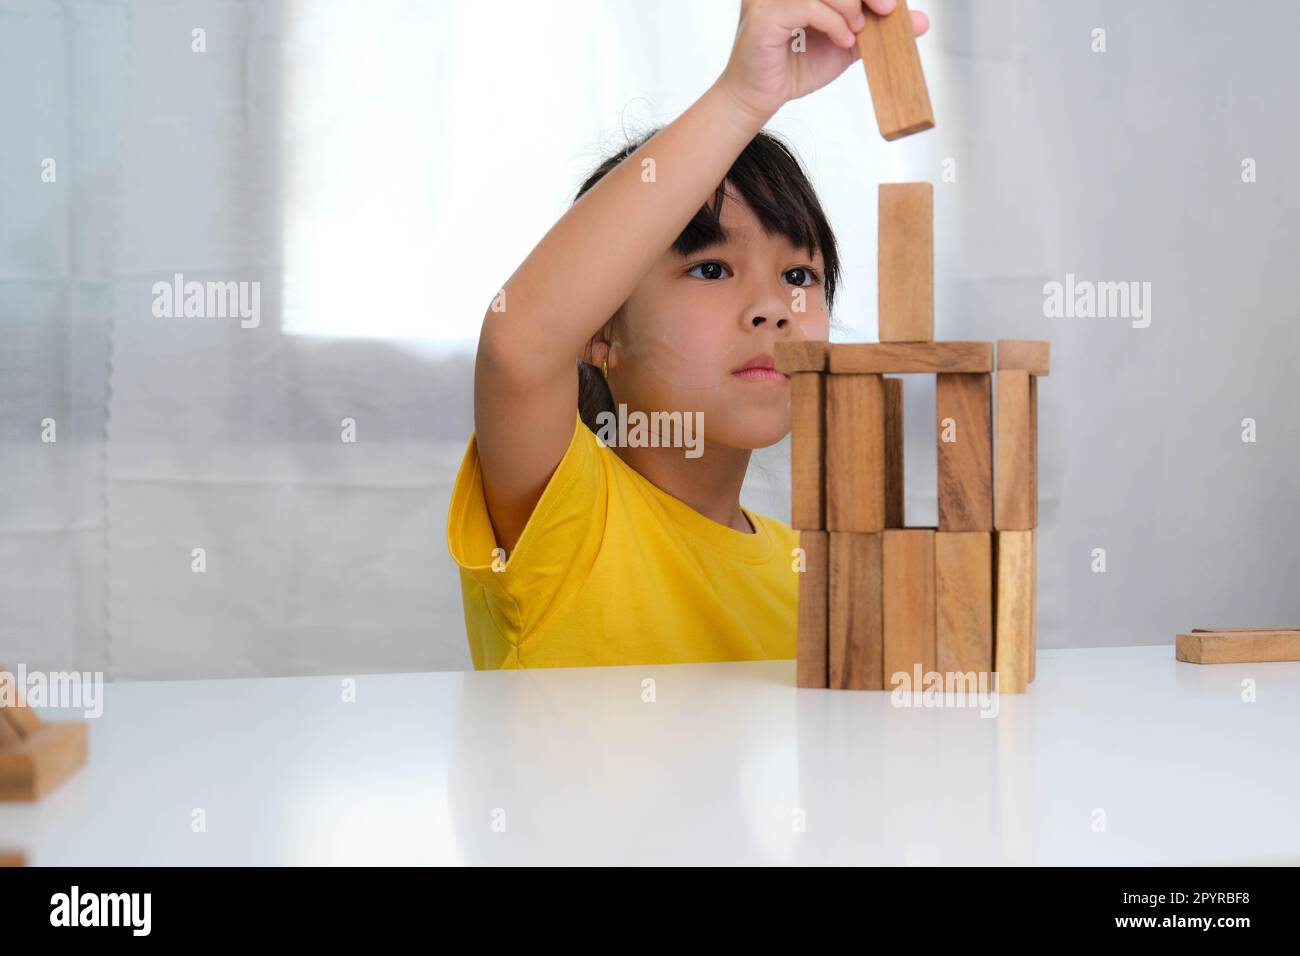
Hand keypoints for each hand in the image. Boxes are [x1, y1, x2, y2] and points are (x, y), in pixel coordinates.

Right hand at [716, 0, 928, 124]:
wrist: (758, 99)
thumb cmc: (792, 68)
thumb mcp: (845, 44)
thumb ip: (876, 28)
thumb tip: (920, 22)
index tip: (890, 4)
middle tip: (885, 10)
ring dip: (849, 7)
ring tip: (854, 33)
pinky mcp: (763, 14)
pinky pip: (809, 6)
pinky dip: (834, 22)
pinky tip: (843, 39)